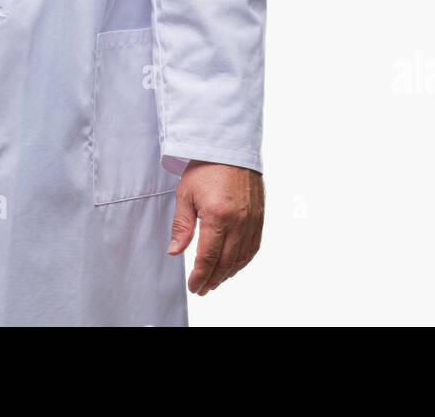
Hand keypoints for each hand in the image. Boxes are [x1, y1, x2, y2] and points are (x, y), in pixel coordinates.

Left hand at [166, 160, 263, 294]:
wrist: (231, 146)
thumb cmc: (207, 166)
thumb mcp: (185, 194)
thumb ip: (181, 225)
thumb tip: (175, 250)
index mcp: (218, 216)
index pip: (208, 257)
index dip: (200, 276)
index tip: (194, 286)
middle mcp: (238, 221)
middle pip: (226, 262)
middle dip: (213, 280)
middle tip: (202, 288)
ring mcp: (252, 220)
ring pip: (241, 258)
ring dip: (228, 273)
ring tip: (216, 280)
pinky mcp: (260, 216)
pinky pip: (254, 246)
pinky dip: (243, 260)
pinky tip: (234, 265)